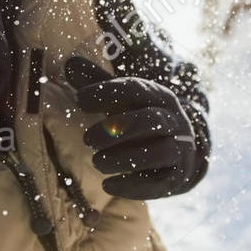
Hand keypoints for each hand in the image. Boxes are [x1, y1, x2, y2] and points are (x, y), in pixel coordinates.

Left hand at [64, 54, 201, 198]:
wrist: (178, 150)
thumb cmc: (140, 118)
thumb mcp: (123, 99)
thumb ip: (98, 83)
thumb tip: (70, 65)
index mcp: (159, 96)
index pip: (136, 89)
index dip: (107, 92)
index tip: (79, 100)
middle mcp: (174, 120)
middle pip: (152, 121)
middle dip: (118, 129)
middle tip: (87, 140)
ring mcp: (179, 149)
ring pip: (160, 152)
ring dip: (126, 158)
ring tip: (97, 163)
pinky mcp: (176, 176)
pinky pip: (160, 182)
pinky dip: (133, 185)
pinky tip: (108, 186)